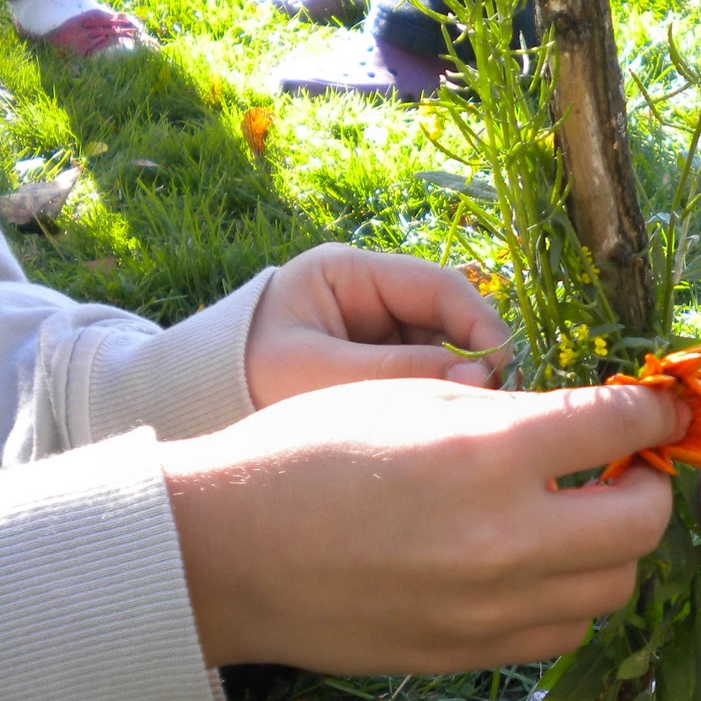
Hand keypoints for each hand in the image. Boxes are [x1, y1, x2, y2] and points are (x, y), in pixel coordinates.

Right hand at [162, 378, 688, 674]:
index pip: (622, 427)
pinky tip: (537, 571)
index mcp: (491, 452)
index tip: (668, 413)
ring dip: (612, 548)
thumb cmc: (308, 453)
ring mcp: (494, 608)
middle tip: (622, 470)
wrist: (229, 554)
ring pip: (615, 586)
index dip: (660, 415)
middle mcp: (509, 537)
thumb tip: (591, 426)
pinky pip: (565, 633)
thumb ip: (512, 414)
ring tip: (576, 521)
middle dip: (648, 486)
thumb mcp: (412, 399)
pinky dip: (569, 599)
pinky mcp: (474, 655)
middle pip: (643, 520)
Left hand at [244, 243, 509, 406]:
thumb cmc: (245, 377)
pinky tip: (432, 427)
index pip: (438, 286)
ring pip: (441, 354)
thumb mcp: (317, 373)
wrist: (197, 405)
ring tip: (449, 423)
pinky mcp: (376, 365)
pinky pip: (421, 378)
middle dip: (469, 361)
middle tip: (484, 408)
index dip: (479, 324)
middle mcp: (371, 295)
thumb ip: (396, 372)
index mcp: (350, 273)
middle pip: (447, 320)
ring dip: (451, 386)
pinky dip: (432, 402)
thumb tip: (481, 378)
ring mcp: (376, 331)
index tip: (502, 369)